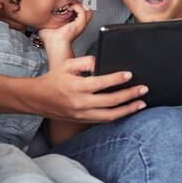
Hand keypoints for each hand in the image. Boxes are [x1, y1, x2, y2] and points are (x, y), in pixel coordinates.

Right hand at [32, 55, 147, 121]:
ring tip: (141, 103)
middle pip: (110, 101)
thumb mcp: (67, 65)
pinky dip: (117, 115)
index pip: (101, 83)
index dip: (117, 78)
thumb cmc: (53, 80)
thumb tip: (102, 62)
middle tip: (143, 89)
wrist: (37, 99)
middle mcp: (80, 103)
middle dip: (129, 95)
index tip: (130, 74)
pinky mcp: (83, 120)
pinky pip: (104, 120)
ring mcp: (82, 114)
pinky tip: (127, 110)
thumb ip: (86, 62)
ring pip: (110, 115)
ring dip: (128, 110)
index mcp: (77, 87)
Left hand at [36, 2, 90, 52]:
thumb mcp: (48, 24)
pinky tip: (70, 8)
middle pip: (85, 9)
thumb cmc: (50, 38)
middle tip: (69, 3)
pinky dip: (77, 7)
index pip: (79, 10)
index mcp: (72, 23)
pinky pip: (83, 11)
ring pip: (87, 10)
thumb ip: (47, 18)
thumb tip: (41, 12)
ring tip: (70, 5)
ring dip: (78, 4)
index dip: (73, 4)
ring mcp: (80, 24)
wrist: (53, 44)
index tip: (64, 3)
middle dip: (77, 3)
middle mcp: (78, 24)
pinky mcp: (80, 24)